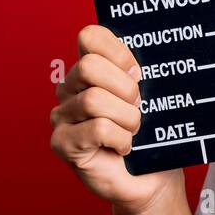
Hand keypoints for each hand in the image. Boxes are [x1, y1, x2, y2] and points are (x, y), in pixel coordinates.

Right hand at [50, 24, 181, 214]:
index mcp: (90, 70)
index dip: (118, 52)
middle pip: (90, 66)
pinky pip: (96, 128)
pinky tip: (124, 148)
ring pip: (94, 100)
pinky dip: (121, 139)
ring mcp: (61, 116)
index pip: (90, 36)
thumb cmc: (152, 135)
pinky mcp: (62, 143)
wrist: (153, 179)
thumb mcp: (151, 96)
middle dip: (125, 88)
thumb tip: (139, 63)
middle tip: (138, 108)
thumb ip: (140, 73)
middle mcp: (69, 89)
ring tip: (133, 131)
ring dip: (127, 118)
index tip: (138, 74)